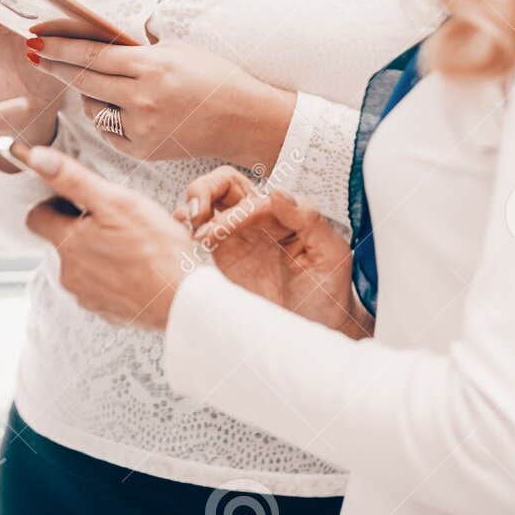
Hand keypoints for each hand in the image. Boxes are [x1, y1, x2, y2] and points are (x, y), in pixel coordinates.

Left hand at [18, 143, 203, 330]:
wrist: (184, 298)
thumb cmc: (157, 249)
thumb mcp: (116, 200)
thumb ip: (72, 179)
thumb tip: (36, 159)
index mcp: (68, 243)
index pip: (37, 217)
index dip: (56, 203)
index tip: (81, 201)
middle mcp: (70, 273)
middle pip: (62, 241)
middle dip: (82, 228)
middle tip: (116, 221)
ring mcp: (87, 296)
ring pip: (82, 264)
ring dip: (98, 252)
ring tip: (131, 245)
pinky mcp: (107, 310)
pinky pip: (100, 286)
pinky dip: (113, 276)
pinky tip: (137, 268)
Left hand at [31, 35, 294, 166]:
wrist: (244, 118)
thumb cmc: (214, 77)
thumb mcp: (177, 50)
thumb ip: (137, 50)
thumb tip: (98, 44)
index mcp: (152, 67)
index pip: (93, 55)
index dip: (61, 48)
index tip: (37, 42)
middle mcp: (143, 99)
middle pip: (85, 81)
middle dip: (57, 67)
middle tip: (38, 57)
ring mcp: (142, 127)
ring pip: (95, 110)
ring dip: (90, 96)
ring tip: (105, 87)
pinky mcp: (144, 150)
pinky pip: (110, 132)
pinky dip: (110, 119)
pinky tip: (122, 110)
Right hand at [182, 166, 369, 338]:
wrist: (318, 329)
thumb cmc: (330, 292)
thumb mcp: (332, 253)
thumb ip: (309, 219)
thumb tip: (275, 192)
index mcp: (285, 214)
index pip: (251, 197)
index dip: (234, 212)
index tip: (221, 231)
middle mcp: (259, 221)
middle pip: (223, 185)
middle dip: (203, 190)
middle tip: (195, 214)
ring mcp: (239, 239)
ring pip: (207, 205)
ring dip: (190, 208)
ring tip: (187, 228)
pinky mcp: (223, 260)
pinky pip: (200, 233)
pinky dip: (184, 229)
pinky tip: (182, 239)